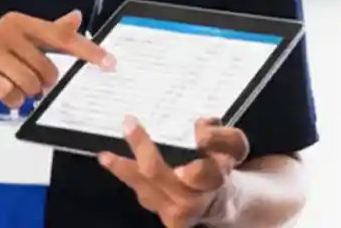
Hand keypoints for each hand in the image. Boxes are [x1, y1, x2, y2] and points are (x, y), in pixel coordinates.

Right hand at [0, 10, 113, 110]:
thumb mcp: (16, 43)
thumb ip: (48, 32)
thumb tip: (76, 16)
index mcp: (19, 22)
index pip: (61, 36)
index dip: (87, 50)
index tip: (109, 62)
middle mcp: (5, 31)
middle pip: (46, 67)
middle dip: (44, 84)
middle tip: (33, 87)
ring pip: (29, 82)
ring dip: (26, 95)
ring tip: (14, 91)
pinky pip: (9, 92)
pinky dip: (11, 101)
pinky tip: (3, 98)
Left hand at [100, 116, 250, 227]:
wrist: (223, 202)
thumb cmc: (223, 165)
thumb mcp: (235, 146)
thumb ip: (222, 136)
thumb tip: (200, 128)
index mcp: (215, 181)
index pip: (204, 175)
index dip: (195, 170)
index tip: (182, 153)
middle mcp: (194, 202)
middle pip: (160, 176)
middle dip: (143, 149)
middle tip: (129, 123)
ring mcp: (176, 214)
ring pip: (145, 189)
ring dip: (123, 169)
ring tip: (105, 155)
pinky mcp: (164, 220)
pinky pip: (143, 195)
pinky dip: (129, 177)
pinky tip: (112, 162)